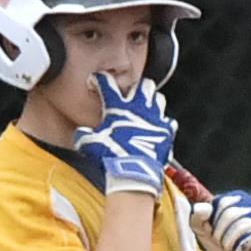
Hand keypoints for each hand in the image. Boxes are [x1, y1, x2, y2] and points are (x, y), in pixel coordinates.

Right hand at [72, 73, 175, 197]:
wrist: (134, 171)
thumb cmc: (111, 156)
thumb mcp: (90, 145)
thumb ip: (84, 136)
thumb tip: (81, 134)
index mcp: (117, 107)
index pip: (107, 84)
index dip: (100, 80)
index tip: (97, 80)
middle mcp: (138, 108)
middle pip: (143, 85)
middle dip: (138, 87)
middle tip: (133, 94)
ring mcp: (154, 118)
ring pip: (159, 98)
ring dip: (153, 101)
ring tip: (149, 108)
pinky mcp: (166, 132)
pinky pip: (170, 122)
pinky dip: (165, 125)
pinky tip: (160, 129)